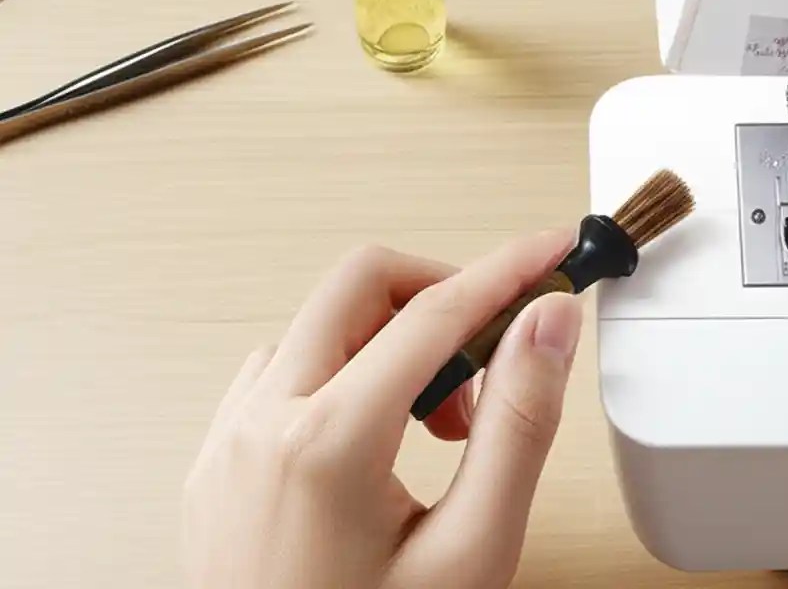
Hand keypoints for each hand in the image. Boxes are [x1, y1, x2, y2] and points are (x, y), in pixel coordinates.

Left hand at [181, 230, 582, 588]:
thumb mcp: (471, 551)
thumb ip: (517, 427)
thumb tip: (546, 325)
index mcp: (326, 442)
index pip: (436, 312)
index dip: (510, 271)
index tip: (556, 252)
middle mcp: (259, 423)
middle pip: (360, 285)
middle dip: (442, 295)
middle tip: (495, 356)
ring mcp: (225, 441)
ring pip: (317, 325)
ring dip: (393, 344)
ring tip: (442, 429)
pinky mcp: (214, 462)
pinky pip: (280, 372)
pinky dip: (344, 376)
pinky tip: (380, 444)